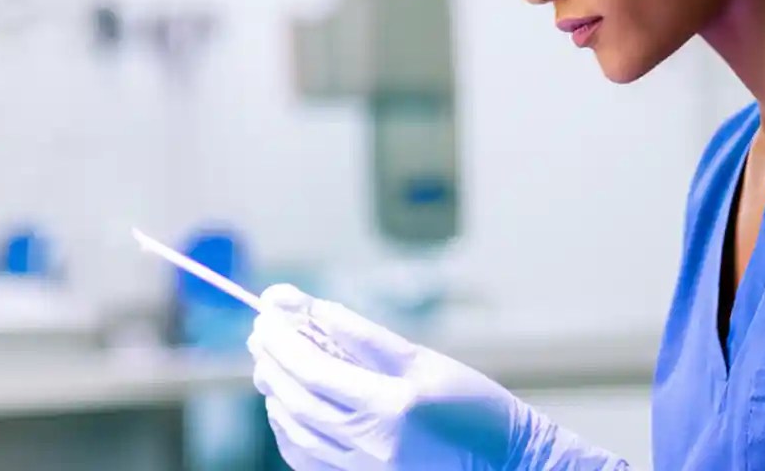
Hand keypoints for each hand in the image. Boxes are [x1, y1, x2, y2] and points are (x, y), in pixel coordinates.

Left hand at [247, 284, 629, 470]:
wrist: (505, 461)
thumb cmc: (473, 405)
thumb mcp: (424, 360)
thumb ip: (366, 338)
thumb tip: (316, 309)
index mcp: (390, 407)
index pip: (314, 371)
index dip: (283, 342)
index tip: (266, 317)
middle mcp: (371, 445)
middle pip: (297, 400)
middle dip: (271, 363)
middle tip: (259, 334)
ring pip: (296, 432)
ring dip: (274, 394)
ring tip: (267, 364)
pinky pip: (307, 459)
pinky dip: (288, 430)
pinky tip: (286, 407)